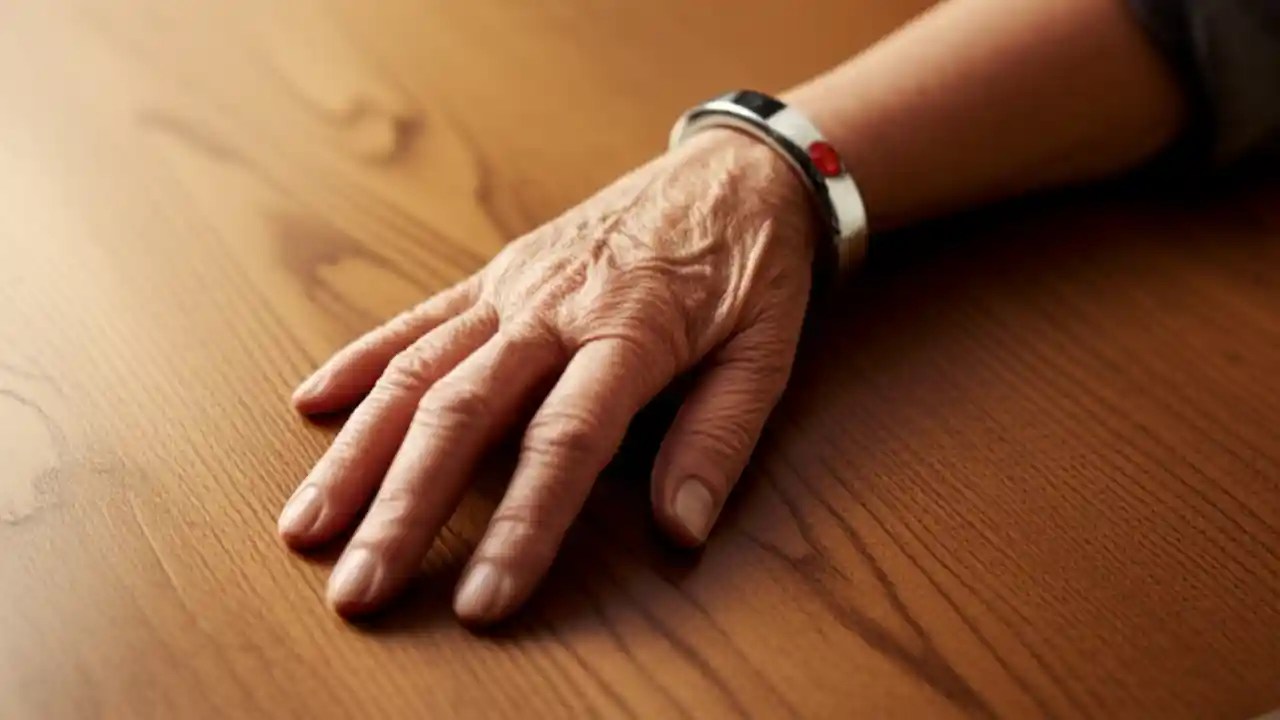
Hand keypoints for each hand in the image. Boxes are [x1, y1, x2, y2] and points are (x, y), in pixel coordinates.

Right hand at [278, 128, 818, 623]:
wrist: (735, 169)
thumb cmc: (755, 265)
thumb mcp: (766, 351)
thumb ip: (719, 437)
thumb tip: (680, 529)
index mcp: (629, 331)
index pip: (564, 442)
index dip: (522, 525)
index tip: (483, 601)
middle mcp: (553, 307)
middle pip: (461, 413)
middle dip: (403, 507)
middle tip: (356, 588)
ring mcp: (514, 286)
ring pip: (417, 370)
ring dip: (357, 451)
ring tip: (305, 522)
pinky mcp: (497, 272)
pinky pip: (417, 318)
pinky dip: (360, 360)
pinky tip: (311, 404)